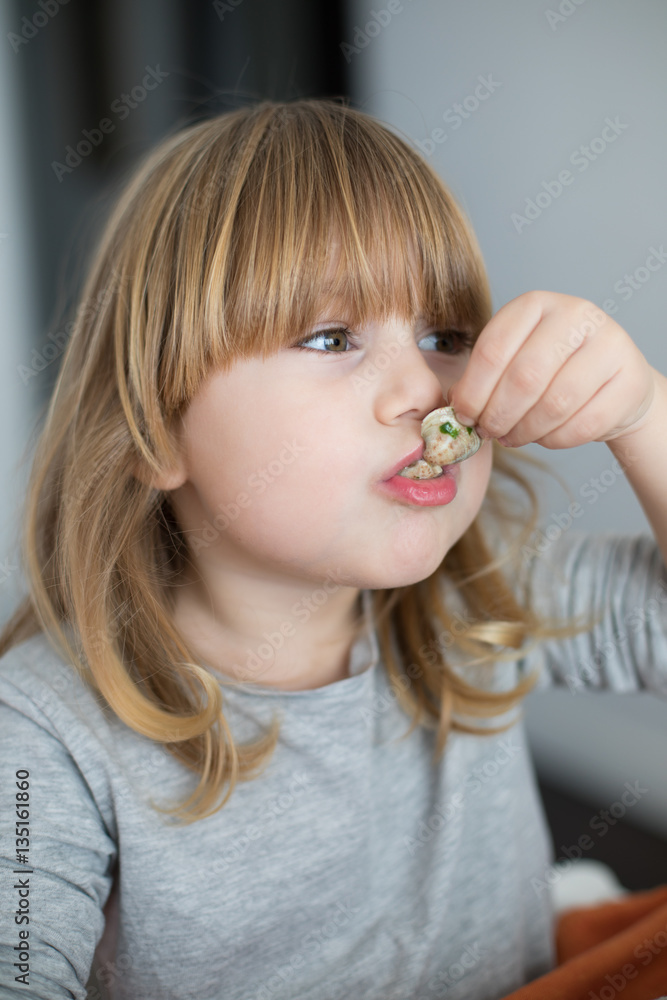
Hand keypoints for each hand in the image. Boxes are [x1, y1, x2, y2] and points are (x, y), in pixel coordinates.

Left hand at [447, 290, 658, 449]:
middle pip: (524, 378)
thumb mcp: (513, 359)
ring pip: (555, 403)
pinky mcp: (630, 380)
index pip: (493, 349)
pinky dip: (555, 439)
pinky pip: (583, 424)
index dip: (472, 391)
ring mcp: (609, 344)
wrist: (610, 380)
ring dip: (525, 430)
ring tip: (512, 437)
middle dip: (497, 414)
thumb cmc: (551, 370)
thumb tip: (455, 408)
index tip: (462, 415)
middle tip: (487, 432)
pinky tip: (543, 436)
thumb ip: (482, 378)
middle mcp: (575, 315)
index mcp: (535, 305)